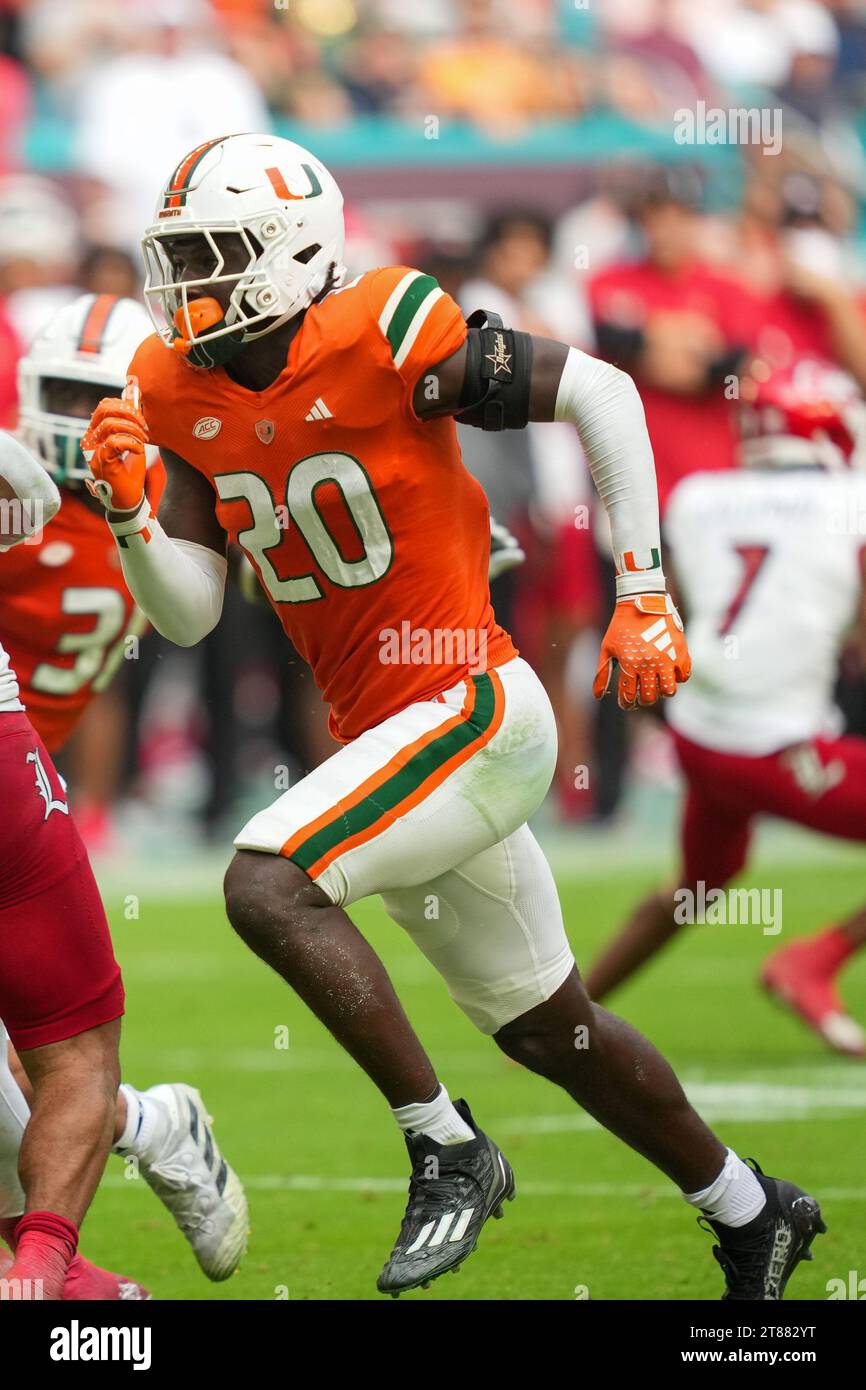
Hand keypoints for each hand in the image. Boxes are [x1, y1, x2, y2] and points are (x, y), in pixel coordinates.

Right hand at [81, 377, 147, 512]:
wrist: (130, 499)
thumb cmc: (131, 472)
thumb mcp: (133, 440)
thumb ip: (130, 418)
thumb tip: (131, 391)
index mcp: (95, 433)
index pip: (104, 406)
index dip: (125, 406)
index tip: (141, 419)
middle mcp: (90, 440)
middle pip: (104, 409)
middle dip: (129, 413)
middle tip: (144, 427)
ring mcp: (93, 451)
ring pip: (110, 425)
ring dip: (133, 430)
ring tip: (143, 442)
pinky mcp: (101, 462)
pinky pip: (114, 442)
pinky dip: (131, 443)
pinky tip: (138, 451)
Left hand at [593, 592, 690, 708]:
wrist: (643, 600)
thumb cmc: (622, 625)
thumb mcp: (607, 647)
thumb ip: (603, 672)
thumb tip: (598, 696)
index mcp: (630, 663)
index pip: (628, 696)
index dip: (626, 703)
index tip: (626, 702)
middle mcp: (649, 664)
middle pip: (649, 697)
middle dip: (643, 699)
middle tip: (640, 694)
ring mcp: (668, 659)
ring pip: (669, 691)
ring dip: (661, 691)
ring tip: (655, 683)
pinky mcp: (681, 652)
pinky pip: (684, 676)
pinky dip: (677, 677)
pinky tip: (668, 671)